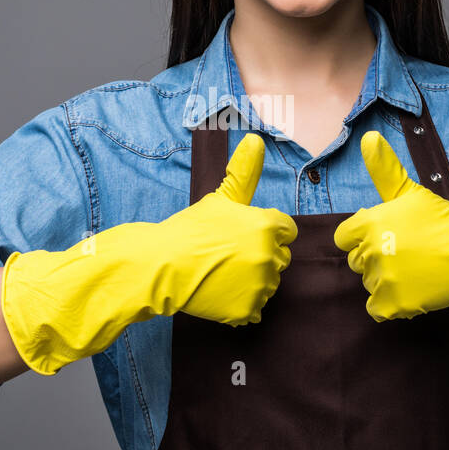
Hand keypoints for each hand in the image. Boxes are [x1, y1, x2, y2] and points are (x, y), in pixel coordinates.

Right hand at [0, 133, 296, 375]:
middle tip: (227, 255)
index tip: (241, 236)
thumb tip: (256, 139)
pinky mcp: (248, 310)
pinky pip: (254, 309)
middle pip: (279, 257)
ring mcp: (261, 286)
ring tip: (222, 273)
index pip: (287, 231)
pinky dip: (240, 305)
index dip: (265, 231)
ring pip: (269, 284)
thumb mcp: (220, 198)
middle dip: (259, 256)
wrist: (161, 266)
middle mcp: (270, 256)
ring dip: (252, 281)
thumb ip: (244, 171)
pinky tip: (220, 292)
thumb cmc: (190, 229)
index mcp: (268, 226)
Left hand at [334, 131, 448, 350]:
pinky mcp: (394, 304)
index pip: (344, 238)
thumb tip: (368, 137)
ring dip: (387, 282)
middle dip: (378, 259)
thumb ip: (384, 168)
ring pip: (369, 285)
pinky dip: (391, 305)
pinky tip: (411, 291)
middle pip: (357, 262)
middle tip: (409, 254)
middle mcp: (371, 251)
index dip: (364, 238)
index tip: (389, 238)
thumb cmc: (444, 222)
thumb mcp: (412, 192)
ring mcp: (382, 280)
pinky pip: (376, 309)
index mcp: (369, 223)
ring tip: (416, 271)